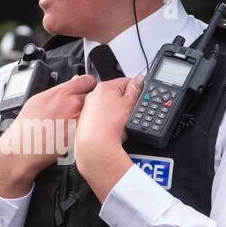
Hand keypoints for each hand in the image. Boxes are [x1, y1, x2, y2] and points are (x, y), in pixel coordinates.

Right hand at [0, 73, 95, 197]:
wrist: (22, 148)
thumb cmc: (26, 127)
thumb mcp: (38, 100)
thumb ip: (59, 91)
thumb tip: (72, 83)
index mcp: (62, 93)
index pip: (88, 80)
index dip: (88, 85)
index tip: (87, 89)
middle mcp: (73, 105)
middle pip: (94, 96)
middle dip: (89, 100)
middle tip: (79, 108)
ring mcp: (78, 121)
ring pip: (95, 113)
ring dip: (90, 115)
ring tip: (74, 122)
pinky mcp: (80, 136)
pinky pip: (89, 129)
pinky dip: (86, 130)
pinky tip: (73, 133)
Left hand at [74, 75, 140, 200]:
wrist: (96, 146)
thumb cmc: (110, 126)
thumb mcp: (130, 104)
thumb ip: (136, 90)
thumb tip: (139, 80)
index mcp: (105, 86)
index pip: (126, 82)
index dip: (136, 91)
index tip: (140, 99)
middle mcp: (93, 95)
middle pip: (116, 94)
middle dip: (125, 102)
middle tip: (130, 113)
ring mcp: (87, 108)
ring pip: (108, 106)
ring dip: (115, 112)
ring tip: (120, 123)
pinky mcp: (85, 121)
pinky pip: (100, 117)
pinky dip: (106, 121)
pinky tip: (110, 129)